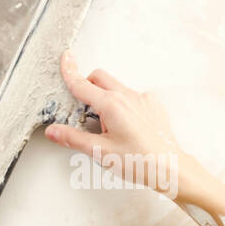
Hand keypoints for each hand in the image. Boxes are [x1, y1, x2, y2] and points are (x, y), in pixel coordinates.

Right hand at [44, 50, 189, 195]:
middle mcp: (128, 96)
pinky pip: (132, 96)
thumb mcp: (100, 152)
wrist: (170, 167)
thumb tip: (54, 131)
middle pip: (99, 78)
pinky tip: (126, 126)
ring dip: (105, 97)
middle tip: (83, 108)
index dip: (70, 71)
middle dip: (87, 85)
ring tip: (108, 126)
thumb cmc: (139, 161)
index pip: (82, 84)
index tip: (65, 58)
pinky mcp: (153, 105)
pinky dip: (123, 104)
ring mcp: (142, 99)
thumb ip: (74, 138)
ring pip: (116, 86)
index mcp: (111, 105)